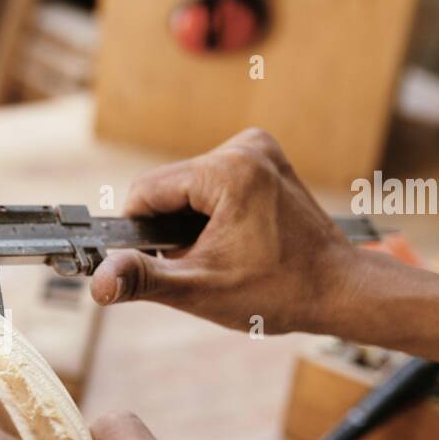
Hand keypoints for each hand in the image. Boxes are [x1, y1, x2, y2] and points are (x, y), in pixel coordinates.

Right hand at [90, 128, 350, 334]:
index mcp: (228, 171)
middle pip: (168, 187)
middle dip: (173, 228)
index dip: (142, 233)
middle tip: (206, 262)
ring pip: (187, 185)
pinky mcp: (265, 156)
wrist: (339, 289)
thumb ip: (143, 278)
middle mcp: (244, 147)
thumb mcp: (200, 289)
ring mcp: (258, 148)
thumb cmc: (278, 292)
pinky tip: (236, 238)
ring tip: (225, 252)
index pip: (146, 192)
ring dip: (190, 222)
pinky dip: (211, 211)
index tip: (166, 262)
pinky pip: (212, 181)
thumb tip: (99, 282)